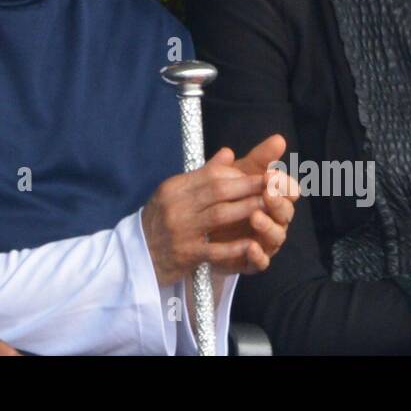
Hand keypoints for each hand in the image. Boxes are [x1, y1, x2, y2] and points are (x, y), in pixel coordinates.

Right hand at [141, 147, 275, 285]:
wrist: (136, 256)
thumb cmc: (159, 222)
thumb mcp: (174, 193)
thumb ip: (203, 175)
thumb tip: (228, 153)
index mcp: (174, 188)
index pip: (210, 175)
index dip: (237, 175)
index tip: (257, 176)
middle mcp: (176, 206)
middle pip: (218, 191)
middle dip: (249, 186)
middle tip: (274, 185)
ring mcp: (180, 230)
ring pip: (220, 215)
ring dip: (248, 209)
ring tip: (270, 207)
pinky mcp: (186, 254)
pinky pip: (215, 249)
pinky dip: (235, 246)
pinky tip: (253, 243)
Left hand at [225, 134, 299, 273]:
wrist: (200, 226)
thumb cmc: (226, 196)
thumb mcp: (238, 174)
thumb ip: (259, 159)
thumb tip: (279, 139)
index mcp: (274, 198)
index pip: (289, 190)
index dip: (283, 184)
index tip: (271, 175)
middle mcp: (274, 220)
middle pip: (286, 213)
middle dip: (278, 203)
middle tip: (266, 193)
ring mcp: (264, 242)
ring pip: (276, 237)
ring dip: (268, 227)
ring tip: (255, 217)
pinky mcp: (250, 261)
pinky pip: (260, 262)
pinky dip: (258, 256)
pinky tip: (250, 247)